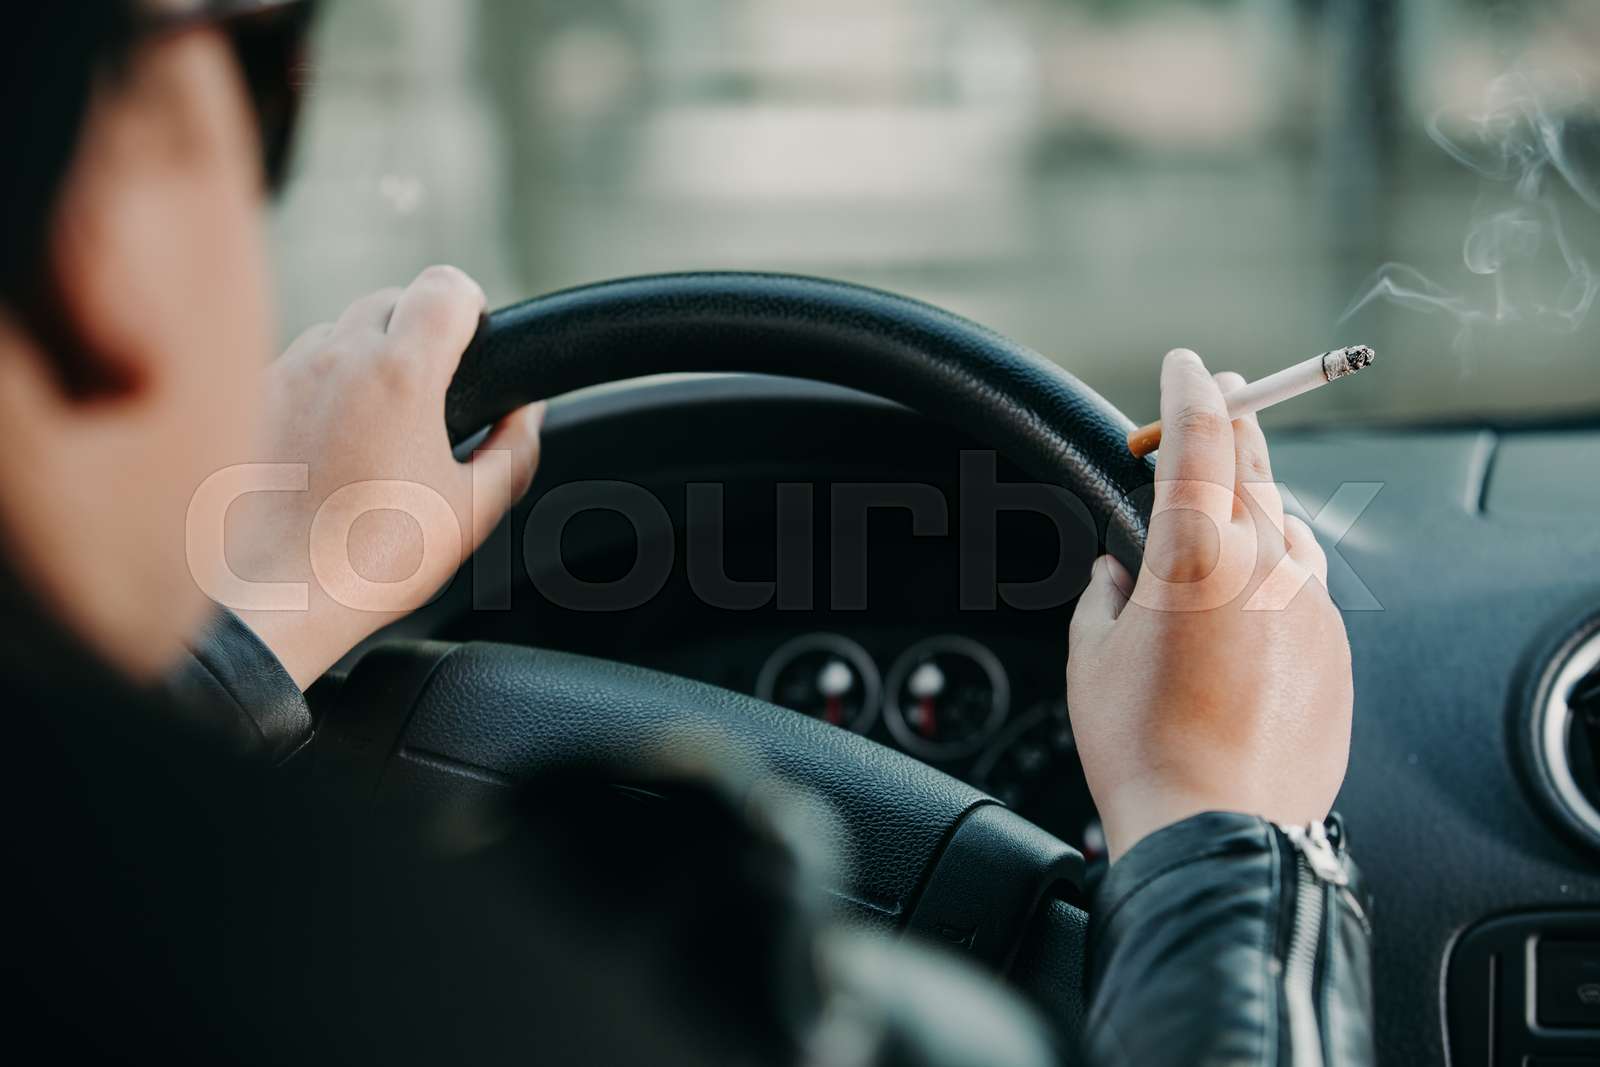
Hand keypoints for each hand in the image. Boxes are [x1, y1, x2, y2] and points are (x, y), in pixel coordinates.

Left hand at [222, 266, 543, 686]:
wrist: (275, 598)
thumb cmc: (377, 560)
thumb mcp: (473, 509)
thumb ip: (516, 448)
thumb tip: (527, 413)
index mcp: (400, 373)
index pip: (446, 285)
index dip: (470, 305)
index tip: (474, 340)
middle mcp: (335, 356)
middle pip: (391, 299)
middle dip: (418, 333)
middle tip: (431, 398)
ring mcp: (283, 371)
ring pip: (338, 330)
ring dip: (365, 358)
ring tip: (377, 429)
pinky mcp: (247, 397)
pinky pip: (296, 365)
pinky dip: (321, 387)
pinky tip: (329, 448)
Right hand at [1066, 348, 1351, 860]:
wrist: (1218, 829)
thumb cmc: (1140, 746)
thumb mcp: (1089, 653)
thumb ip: (1106, 590)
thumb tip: (1119, 570)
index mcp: (1195, 550)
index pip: (1201, 434)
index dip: (1190, 387)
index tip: (1186, 363)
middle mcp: (1264, 563)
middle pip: (1254, 462)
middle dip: (1231, 421)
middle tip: (1217, 395)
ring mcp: (1311, 605)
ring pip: (1284, 522)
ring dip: (1253, 500)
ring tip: (1219, 516)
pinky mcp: (1336, 648)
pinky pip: (1305, 584)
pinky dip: (1274, 572)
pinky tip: (1245, 603)